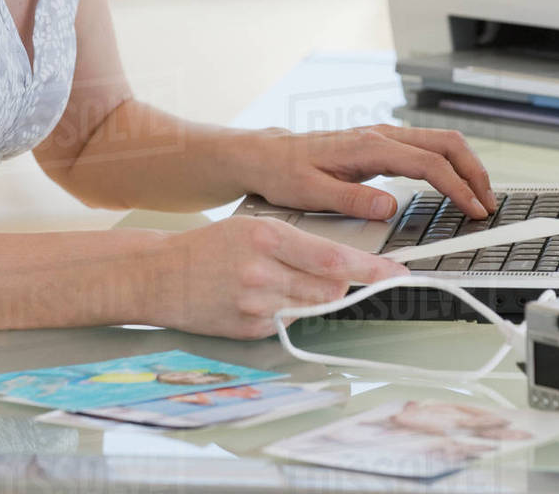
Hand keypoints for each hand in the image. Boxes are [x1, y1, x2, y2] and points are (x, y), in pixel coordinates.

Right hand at [142, 215, 408, 339]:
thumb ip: (297, 245)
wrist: (160, 274)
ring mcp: (256, 306)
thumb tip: (340, 268)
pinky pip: (288, 323)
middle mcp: (264, 273)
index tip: (398, 274)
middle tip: (340, 277)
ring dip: (316, 299)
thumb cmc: (210, 245)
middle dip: (342, 286)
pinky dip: (289, 311)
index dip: (371, 269)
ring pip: (312, 308)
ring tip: (290, 283)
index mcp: (267, 237)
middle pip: (330, 290)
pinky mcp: (250, 331)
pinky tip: (266, 298)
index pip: (333, 258)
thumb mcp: (253, 226)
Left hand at [238, 124, 496, 219]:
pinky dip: (449, 164)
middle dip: (474, 171)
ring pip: (440, 141)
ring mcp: (383, 136)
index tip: (474, 211)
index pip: (428, 163)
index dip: (457, 187)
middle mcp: (381, 135)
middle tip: (489, 204)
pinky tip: (454, 185)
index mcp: (369, 146)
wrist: (268, 155)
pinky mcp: (382, 144)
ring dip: (465, 166)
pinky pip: (427, 148)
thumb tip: (389, 208)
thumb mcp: (312, 192)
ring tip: (479, 197)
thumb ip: (352, 200)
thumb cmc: (286, 173)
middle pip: (445, 142)